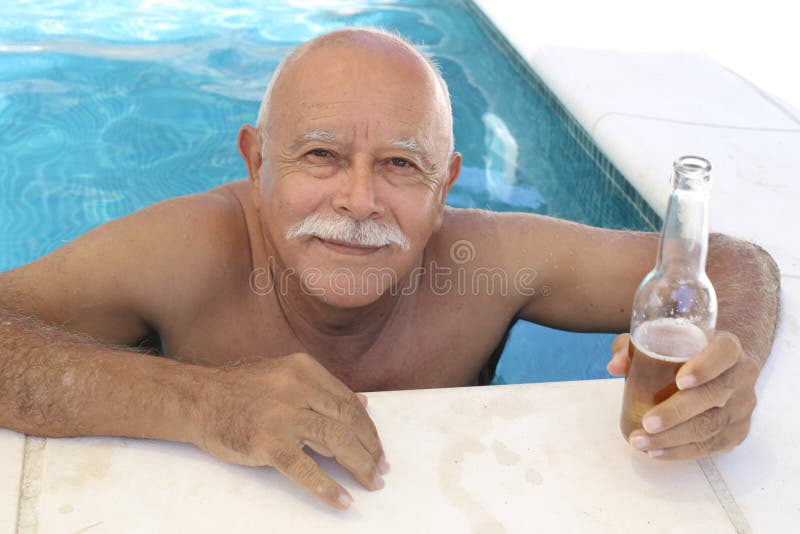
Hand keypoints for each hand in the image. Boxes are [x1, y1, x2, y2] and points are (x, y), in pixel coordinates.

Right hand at [194, 352, 389, 509]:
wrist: (196, 399)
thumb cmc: (238, 390)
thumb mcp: (283, 375)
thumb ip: (321, 388)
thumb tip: (362, 402)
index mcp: (304, 369)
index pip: (348, 400)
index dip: (368, 427)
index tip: (377, 446)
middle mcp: (297, 387)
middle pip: (347, 419)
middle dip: (370, 447)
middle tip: (381, 468)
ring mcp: (282, 414)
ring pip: (335, 440)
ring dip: (359, 465)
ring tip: (371, 482)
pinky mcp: (267, 441)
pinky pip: (305, 468)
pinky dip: (327, 487)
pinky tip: (342, 500)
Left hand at [607, 331, 758, 459]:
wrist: (720, 368)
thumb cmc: (684, 351)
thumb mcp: (659, 341)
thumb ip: (634, 347)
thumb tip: (615, 366)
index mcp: (728, 347)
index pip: (724, 353)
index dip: (705, 367)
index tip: (680, 381)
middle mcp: (741, 376)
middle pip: (714, 395)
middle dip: (677, 413)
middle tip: (647, 423)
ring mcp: (742, 406)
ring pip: (711, 425)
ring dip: (673, 438)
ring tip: (641, 441)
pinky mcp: (737, 431)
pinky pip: (711, 445)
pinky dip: (682, 451)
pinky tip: (657, 452)